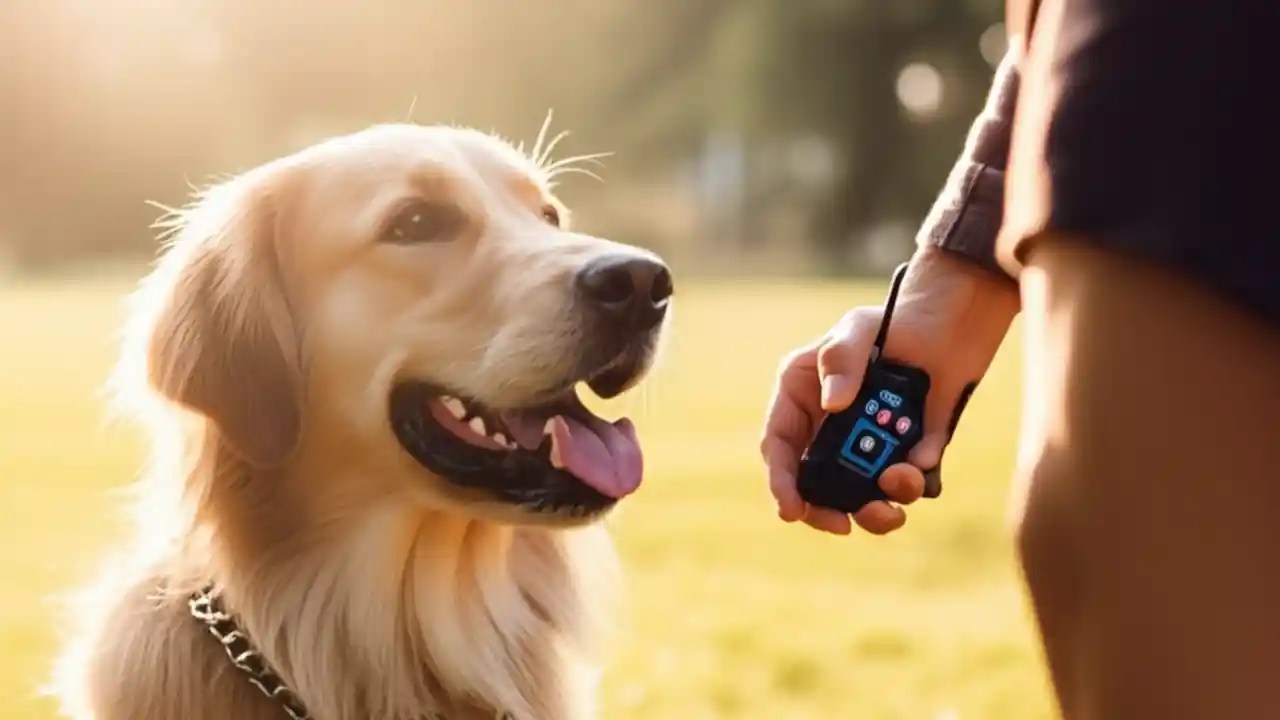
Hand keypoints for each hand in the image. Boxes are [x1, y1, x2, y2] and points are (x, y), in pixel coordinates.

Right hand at [762, 246, 1019, 534]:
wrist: (948, 326)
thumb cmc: (889, 321)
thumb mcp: (856, 329)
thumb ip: (840, 358)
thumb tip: (834, 404)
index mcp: (802, 402)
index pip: (780, 449)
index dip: (781, 483)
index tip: (791, 509)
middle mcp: (830, 433)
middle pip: (817, 486)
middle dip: (831, 510)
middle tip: (848, 523)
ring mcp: (869, 449)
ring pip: (863, 496)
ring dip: (879, 505)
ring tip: (902, 484)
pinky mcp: (909, 457)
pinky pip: (910, 483)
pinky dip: (918, 480)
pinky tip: (924, 459)